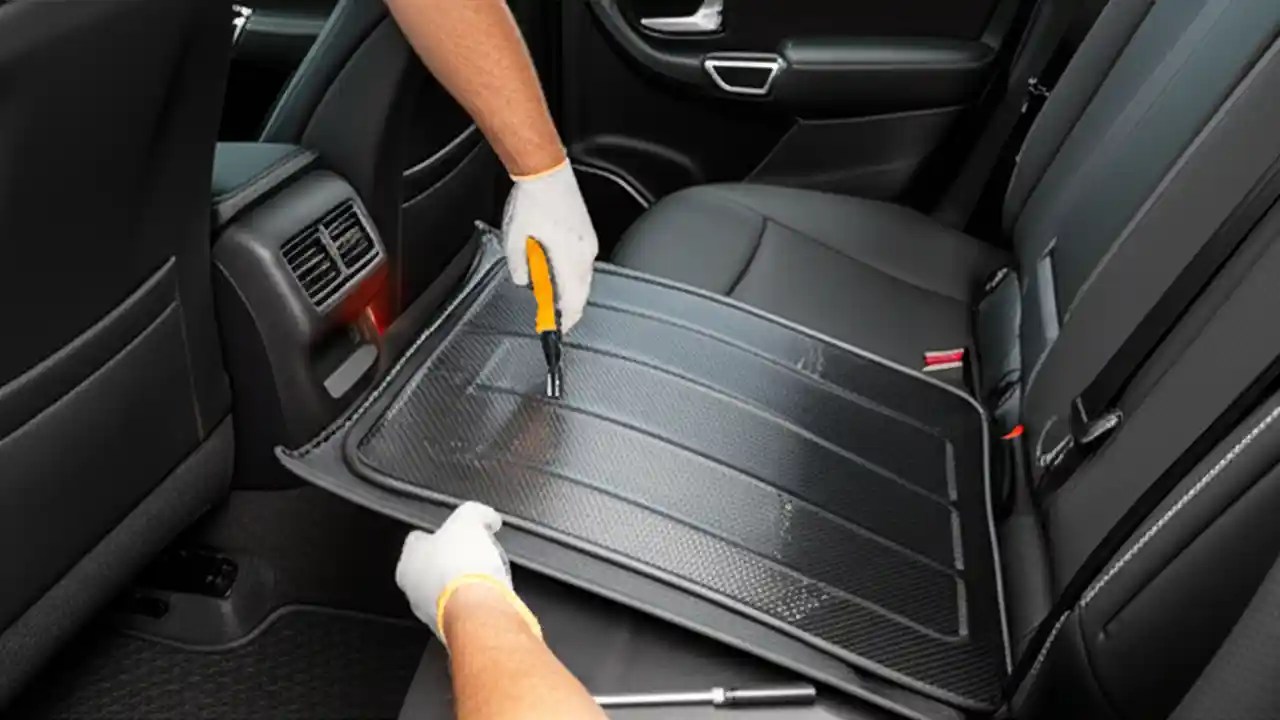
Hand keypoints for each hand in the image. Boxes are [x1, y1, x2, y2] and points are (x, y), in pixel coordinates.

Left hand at [395, 502, 538, 642]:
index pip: (418, 540)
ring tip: (487, 575)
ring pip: (448, 592)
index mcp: (407, 562)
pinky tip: (491, 595)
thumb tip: (486, 515)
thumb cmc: (461, 567)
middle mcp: (414, 592)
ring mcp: (433, 614)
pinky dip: (476, 603)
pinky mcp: (453, 629)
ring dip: (465, 584)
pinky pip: (464, 610)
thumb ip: (475, 512)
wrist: (477, 610)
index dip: (440, 532)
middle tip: (474, 552)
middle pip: (433, 569)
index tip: (456, 530)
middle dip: (453, 561)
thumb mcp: (468, 519)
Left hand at [502, 160, 598, 332]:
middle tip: (552, 316)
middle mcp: (585, 253)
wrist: (547, 171)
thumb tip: (521, 280)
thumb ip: (518, 266)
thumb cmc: (533, 201)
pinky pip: (582, 263)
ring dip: (569, 289)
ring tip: (550, 294)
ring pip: (583, 278)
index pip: (573, 300)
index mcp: (569, 258)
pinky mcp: (586, 233)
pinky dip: (572, 274)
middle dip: (567, 307)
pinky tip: (557, 272)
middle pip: (581, 292)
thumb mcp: (515, 238)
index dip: (565, 319)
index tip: (557, 330)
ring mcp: (588, 242)